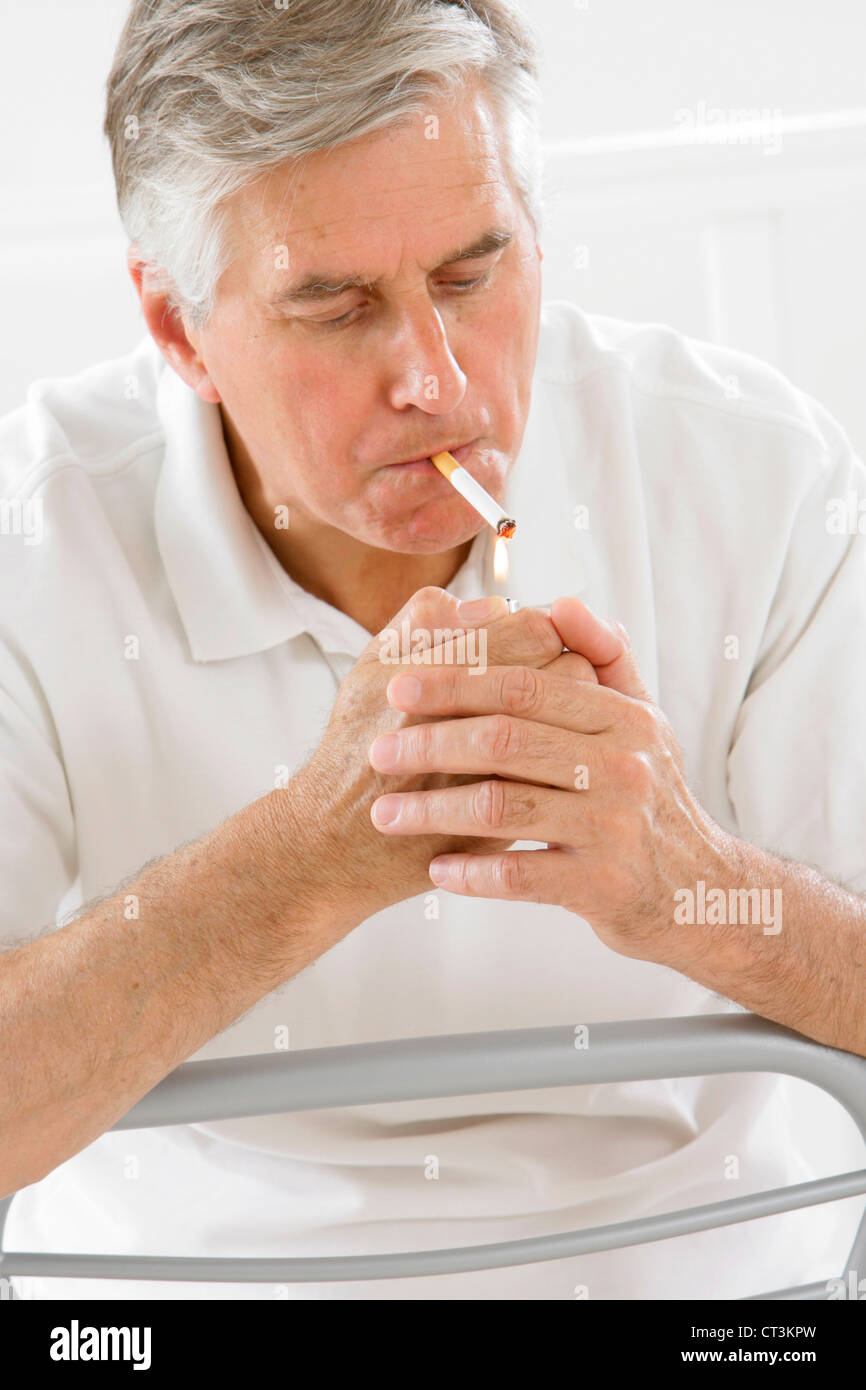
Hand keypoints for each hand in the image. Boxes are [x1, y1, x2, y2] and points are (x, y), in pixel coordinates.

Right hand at [282, 586, 573, 925]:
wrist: (336, 837)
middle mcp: (478, 717)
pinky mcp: (509, 819)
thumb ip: (429, 619)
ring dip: (567, 721)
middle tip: (545, 684)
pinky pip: (561, 778)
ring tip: (542, 723)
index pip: (538, 629)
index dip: (540, 631)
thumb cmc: (355, 741)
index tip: (528, 643)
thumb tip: (493, 606)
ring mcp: (501, 771)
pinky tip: (537, 762)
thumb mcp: (376, 661)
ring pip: (574, 728)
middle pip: (568, 673)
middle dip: (563, 674)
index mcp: (448, 670)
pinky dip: (559, 766)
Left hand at [367, 596, 733, 966]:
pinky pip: (519, 875)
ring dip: (432, 811)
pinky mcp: (604, 886)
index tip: (398, 684)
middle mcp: (625, 765)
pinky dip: (471, 871)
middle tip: (376, 751)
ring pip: (501, 807)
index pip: (525, 684)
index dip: (455, 681)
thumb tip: (560, 603)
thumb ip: (604, 660)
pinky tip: (436, 869)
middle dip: (429, 742)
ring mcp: (615, 827)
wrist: (701, 891)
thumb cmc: (651, 798)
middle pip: (504, 739)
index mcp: (626, 717)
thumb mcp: (643, 723)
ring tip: (384, 816)